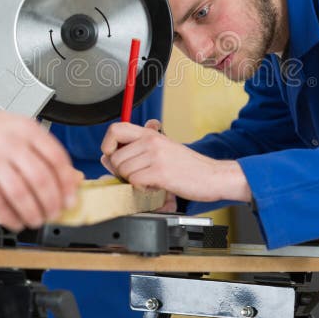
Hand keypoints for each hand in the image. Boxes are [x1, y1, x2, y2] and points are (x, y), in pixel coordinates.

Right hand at [0, 107, 82, 231]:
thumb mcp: (24, 130)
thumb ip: (47, 152)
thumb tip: (74, 178)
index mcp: (28, 129)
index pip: (56, 158)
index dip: (66, 183)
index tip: (71, 198)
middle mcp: (11, 142)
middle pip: (40, 178)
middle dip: (52, 202)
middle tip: (55, 213)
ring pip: (19, 193)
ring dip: (32, 213)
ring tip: (37, 220)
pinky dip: (9, 216)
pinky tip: (16, 222)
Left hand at [100, 122, 251, 202]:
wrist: (212, 176)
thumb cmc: (187, 166)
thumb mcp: (161, 151)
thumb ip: (135, 151)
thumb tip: (106, 157)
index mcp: (150, 134)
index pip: (115, 129)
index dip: (107, 144)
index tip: (113, 156)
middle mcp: (151, 141)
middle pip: (114, 156)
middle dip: (120, 171)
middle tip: (136, 176)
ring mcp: (155, 155)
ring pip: (122, 170)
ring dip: (131, 181)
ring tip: (148, 180)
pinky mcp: (160, 172)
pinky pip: (134, 181)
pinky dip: (140, 188)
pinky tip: (153, 186)